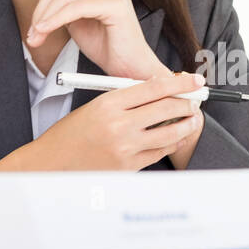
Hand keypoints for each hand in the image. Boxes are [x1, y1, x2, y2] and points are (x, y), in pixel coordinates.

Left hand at [3, 0, 166, 79]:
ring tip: (36, 37)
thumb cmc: (105, 46)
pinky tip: (44, 31)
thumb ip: (59, 2)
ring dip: (44, 18)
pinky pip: (75, 8)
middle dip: (39, 9)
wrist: (130, 68)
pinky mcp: (116, 4)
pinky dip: (55, 20)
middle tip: (31, 33)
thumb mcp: (74, 19)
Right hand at [17, 71, 204, 171]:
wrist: (52, 162)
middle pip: (166, 108)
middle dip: (188, 103)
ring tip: (192, 119)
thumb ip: (126, 99)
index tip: (195, 81)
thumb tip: (160, 90)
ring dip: (186, 125)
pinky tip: (176, 137)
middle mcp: (119, 125)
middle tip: (196, 100)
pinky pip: (159, 153)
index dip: (180, 83)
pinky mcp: (128, 167)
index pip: (155, 88)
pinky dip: (172, 143)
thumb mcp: (96, 106)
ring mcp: (125, 148)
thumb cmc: (73, 132)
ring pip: (169, 133)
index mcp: (109, 103)